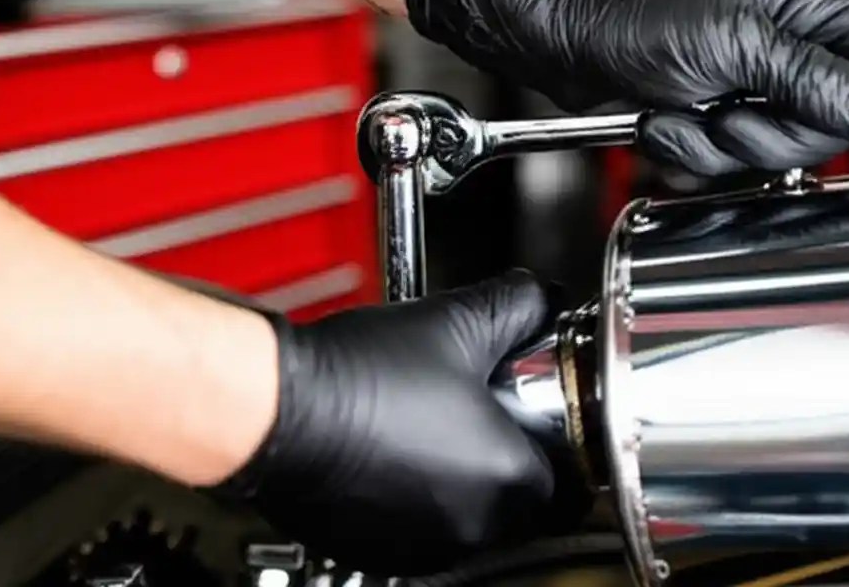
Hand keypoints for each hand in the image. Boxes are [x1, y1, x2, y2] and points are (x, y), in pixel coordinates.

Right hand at [206, 270, 555, 575]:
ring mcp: (422, 547)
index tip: (545, 422)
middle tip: (493, 419)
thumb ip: (518, 305)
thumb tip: (539, 298)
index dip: (561, 447)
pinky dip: (420, 502)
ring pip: (471, 524)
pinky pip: (421, 533)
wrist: (275, 409)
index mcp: (506, 480)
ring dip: (466, 486)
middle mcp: (470, 528)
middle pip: (523, 509)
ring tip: (440, 430)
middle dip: (514, 465)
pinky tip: (399, 452)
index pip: (572, 486)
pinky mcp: (376, 551)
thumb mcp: (456, 321)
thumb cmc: (356, 378)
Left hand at [405, 0, 848, 175]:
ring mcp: (749, 85)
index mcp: (807, 2)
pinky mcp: (713, 120)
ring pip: (782, 150)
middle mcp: (787, 44)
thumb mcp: (734, 42)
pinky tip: (662, 123)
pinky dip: (691, 153)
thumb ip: (815, 79)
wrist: (559, 39)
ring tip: (688, 115)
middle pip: (839, 119)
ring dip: (726, 145)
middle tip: (735, 116)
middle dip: (783, 132)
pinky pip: (730, 164)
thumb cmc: (634, 13)